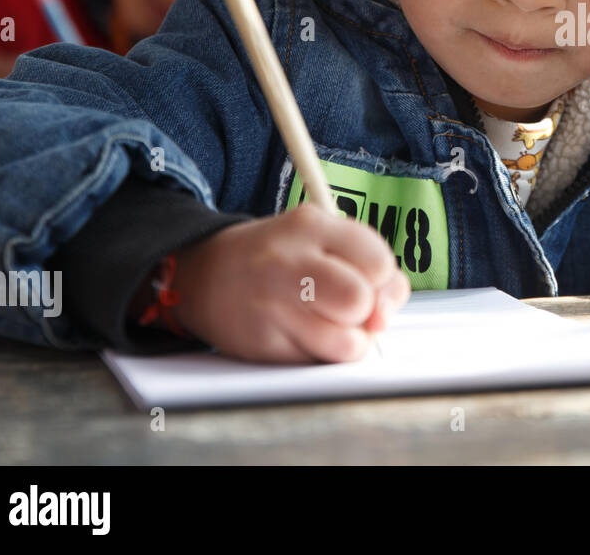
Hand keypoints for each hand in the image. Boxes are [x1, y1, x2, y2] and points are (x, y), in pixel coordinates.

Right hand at [168, 203, 410, 362]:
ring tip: (328, 324)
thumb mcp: (325, 239)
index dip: (383, 280)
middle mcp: (288, 262)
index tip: (368, 281)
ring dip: (349, 341)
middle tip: (348, 307)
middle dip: (366, 312)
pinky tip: (301, 334)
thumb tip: (384, 318)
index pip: (378, 261)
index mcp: (312, 226)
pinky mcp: (261, 345)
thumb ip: (370, 269)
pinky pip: (317, 363)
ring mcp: (271, 305)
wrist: (205, 276)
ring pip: (346, 343)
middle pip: (360, 301)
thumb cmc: (283, 257)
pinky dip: (320, 354)